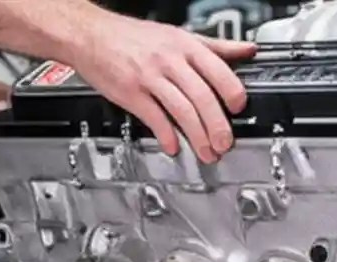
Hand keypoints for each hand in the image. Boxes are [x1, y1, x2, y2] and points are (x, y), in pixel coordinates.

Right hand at [71, 13, 255, 162]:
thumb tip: (247, 50)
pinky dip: (166, 135)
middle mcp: (169, 60)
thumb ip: (216, 46)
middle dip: (217, 125)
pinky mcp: (130, 93)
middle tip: (225, 143)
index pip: (217, 70)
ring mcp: (149, 77)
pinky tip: (173, 146)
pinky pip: (153, 117)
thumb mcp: (178, 35)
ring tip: (207, 152)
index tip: (239, 109)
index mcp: (185, 46)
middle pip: (202, 96)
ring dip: (198, 136)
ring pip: (181, 109)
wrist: (90, 34)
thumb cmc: (134, 37)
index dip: (232, 92)